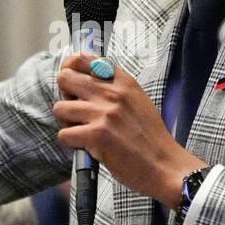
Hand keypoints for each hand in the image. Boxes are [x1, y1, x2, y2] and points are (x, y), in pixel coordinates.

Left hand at [53, 53, 206, 207]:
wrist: (165, 165)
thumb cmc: (150, 138)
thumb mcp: (137, 101)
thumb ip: (114, 89)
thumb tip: (82, 81)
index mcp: (124, 82)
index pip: (84, 59)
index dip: (70, 69)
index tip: (71, 83)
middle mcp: (113, 93)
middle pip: (65, 79)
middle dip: (65, 96)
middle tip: (76, 112)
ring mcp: (104, 113)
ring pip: (60, 108)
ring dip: (66, 123)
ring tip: (81, 132)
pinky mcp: (96, 135)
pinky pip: (64, 134)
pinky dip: (71, 144)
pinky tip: (86, 147)